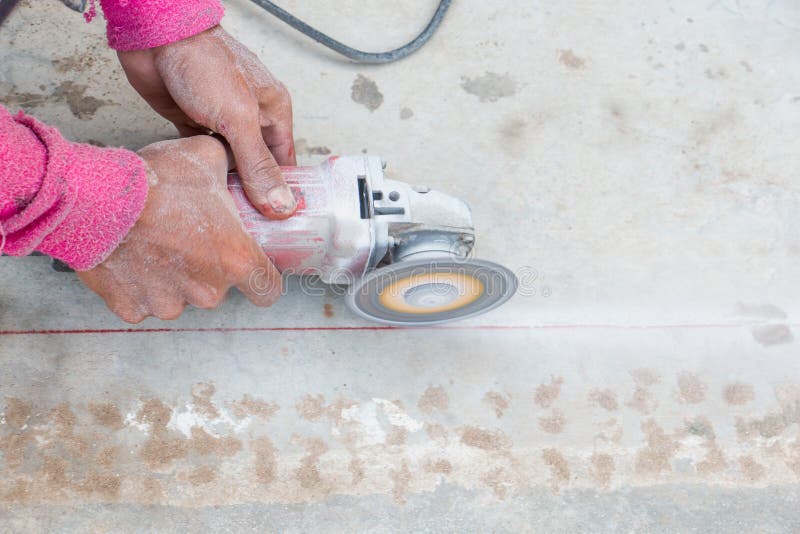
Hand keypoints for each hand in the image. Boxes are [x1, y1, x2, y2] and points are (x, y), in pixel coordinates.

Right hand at [78, 136, 281, 322]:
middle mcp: (207, 291)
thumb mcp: (208, 157)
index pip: (267, 290)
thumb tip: (242, 166)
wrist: (96, 198)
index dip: (261, 279)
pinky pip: (144, 302)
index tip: (250, 268)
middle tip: (187, 240)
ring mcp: (169, 304)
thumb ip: (234, 169)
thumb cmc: (155, 180)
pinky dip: (139, 286)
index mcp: (236, 260)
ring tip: (154, 245)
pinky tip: (131, 258)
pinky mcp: (134, 309)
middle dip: (207, 269)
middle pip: (218, 289)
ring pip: (180, 297)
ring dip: (173, 279)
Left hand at [117, 25, 296, 219]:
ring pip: (230, 164)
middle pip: (257, 167)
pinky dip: (203, 170)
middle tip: (247, 227)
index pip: (285, 162)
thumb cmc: (204, 63)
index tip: (279, 224)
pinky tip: (200, 189)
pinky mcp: (192, 123)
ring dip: (226, 184)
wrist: (156, 38)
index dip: (284, 192)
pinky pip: (204, 155)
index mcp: (273, 112)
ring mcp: (220, 121)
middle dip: (253, 194)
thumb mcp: (239, 118)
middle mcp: (250, 118)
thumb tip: (281, 204)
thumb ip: (258, 164)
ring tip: (224, 216)